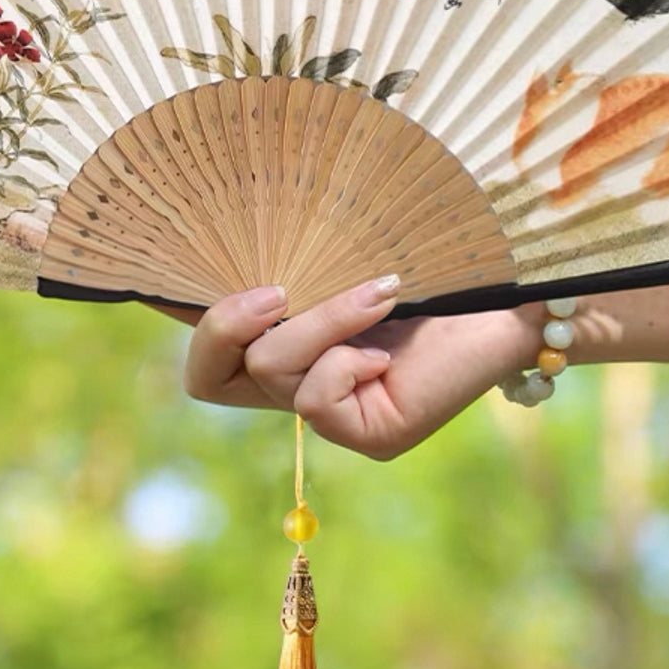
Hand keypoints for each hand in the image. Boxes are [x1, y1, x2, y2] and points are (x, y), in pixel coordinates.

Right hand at [169, 276, 542, 459]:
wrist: (512, 302)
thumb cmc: (432, 269)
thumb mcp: (345, 260)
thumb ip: (294, 263)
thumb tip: (230, 232)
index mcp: (290, 342)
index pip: (210, 346)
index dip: (178, 316)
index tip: (156, 276)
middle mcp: (300, 384)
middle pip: (205, 378)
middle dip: (220, 325)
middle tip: (275, 291)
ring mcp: (332, 417)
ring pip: (270, 370)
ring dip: (321, 323)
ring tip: (378, 295)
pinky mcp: (367, 436)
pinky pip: (314, 400)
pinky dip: (346, 359)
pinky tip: (389, 349)